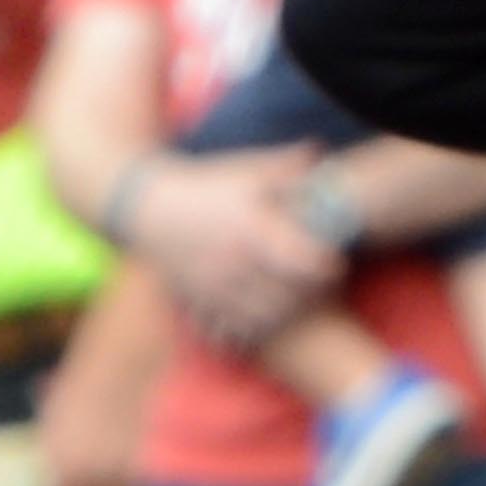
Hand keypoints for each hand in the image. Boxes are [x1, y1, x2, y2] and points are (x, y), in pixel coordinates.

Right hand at [117, 150, 349, 346]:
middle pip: (288, 296)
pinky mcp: (200, 302)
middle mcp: (235, 264)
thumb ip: (284, 167)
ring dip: (286, 315)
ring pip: (264, 317)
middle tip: (322, 288)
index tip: (336, 264)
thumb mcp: (245, 171)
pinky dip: (253, 329)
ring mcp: (216, 288)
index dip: (327, 267)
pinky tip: (263, 318)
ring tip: (295, 303)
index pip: (304, 261)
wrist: (149, 210)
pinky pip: (233, 328)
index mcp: (252, 231)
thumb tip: (318, 155)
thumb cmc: (205, 188)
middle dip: (310, 295)